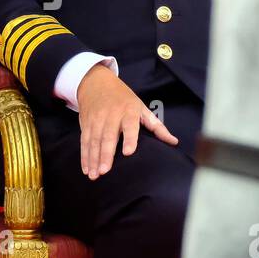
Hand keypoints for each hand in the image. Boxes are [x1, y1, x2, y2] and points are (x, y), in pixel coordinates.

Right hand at [75, 64, 177, 179]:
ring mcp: (97, 119)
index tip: (128, 152)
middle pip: (108, 136)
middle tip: (105, 171)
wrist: (96, 82)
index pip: (130, 125)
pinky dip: (84, 156)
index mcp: (129, 111)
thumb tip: (174, 142)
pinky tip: (86, 168)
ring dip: (93, 158)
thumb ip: (157, 126)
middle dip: (105, 154)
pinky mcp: (86, 123)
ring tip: (94, 175)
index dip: (129, 138)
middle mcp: (111, 115)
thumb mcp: (141, 108)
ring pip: (94, 140)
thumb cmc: (123, 99)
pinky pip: (84, 141)